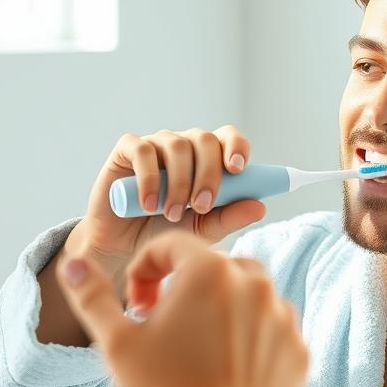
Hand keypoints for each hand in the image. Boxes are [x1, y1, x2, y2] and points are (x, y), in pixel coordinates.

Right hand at [57, 234, 307, 386]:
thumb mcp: (117, 344)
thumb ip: (93, 296)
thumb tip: (73, 263)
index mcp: (210, 271)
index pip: (173, 245)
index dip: (145, 269)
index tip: (136, 305)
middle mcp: (255, 283)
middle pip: (213, 267)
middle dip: (185, 288)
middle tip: (163, 327)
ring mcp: (283, 316)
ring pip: (247, 296)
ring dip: (221, 310)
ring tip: (196, 350)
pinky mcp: (299, 349)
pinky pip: (271, 329)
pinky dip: (250, 339)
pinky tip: (226, 371)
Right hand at [67, 126, 265, 286]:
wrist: (125, 249)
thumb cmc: (167, 234)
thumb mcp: (204, 229)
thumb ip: (230, 216)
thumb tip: (260, 206)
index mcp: (208, 158)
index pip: (229, 137)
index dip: (236, 146)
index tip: (238, 169)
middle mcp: (184, 145)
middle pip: (205, 139)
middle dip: (208, 173)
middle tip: (202, 206)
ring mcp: (156, 145)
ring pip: (177, 145)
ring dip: (179, 182)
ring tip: (171, 215)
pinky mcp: (127, 151)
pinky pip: (142, 150)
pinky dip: (149, 178)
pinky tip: (148, 205)